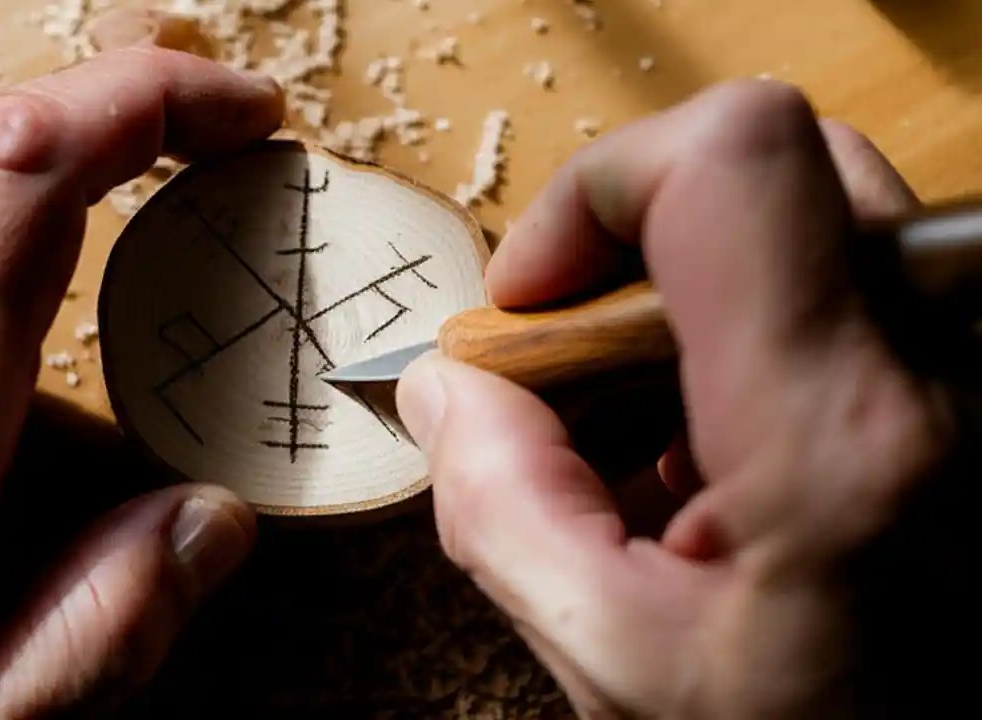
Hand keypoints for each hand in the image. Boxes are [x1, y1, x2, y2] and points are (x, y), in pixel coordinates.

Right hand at [397, 80, 971, 717]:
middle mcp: (941, 366)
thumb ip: (503, 512)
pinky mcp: (970, 369)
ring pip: (806, 209)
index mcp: (839, 435)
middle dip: (632, 243)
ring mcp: (972, 360)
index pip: (731, 163)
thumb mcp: (624, 664)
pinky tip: (716, 443)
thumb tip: (449, 391)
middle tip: (578, 362)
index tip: (535, 293)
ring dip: (687, 291)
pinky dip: (747, 324)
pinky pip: (844, 271)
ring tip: (651, 431)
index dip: (599, 190)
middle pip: (770, 163)